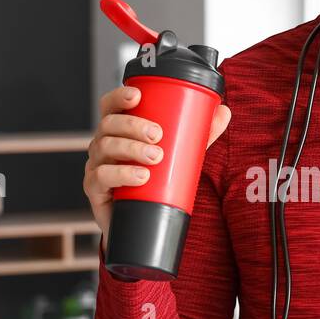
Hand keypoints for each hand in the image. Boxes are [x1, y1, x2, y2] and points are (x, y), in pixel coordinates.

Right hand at [84, 84, 231, 246]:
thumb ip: (200, 134)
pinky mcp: (95, 190)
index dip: (119, 96)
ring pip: (105, 147)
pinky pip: (101, 176)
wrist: (142, 222)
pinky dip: (121, 174)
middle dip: (133, 125)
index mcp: (119, 131)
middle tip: (159, 135)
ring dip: (131, 149)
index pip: (111, 106)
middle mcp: (103, 144)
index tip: (138, 96)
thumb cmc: (156, 181)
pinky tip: (140, 176)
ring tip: (156, 157)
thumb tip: (224, 112)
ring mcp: (96, 166)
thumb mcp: (180, 155)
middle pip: (108, 124)